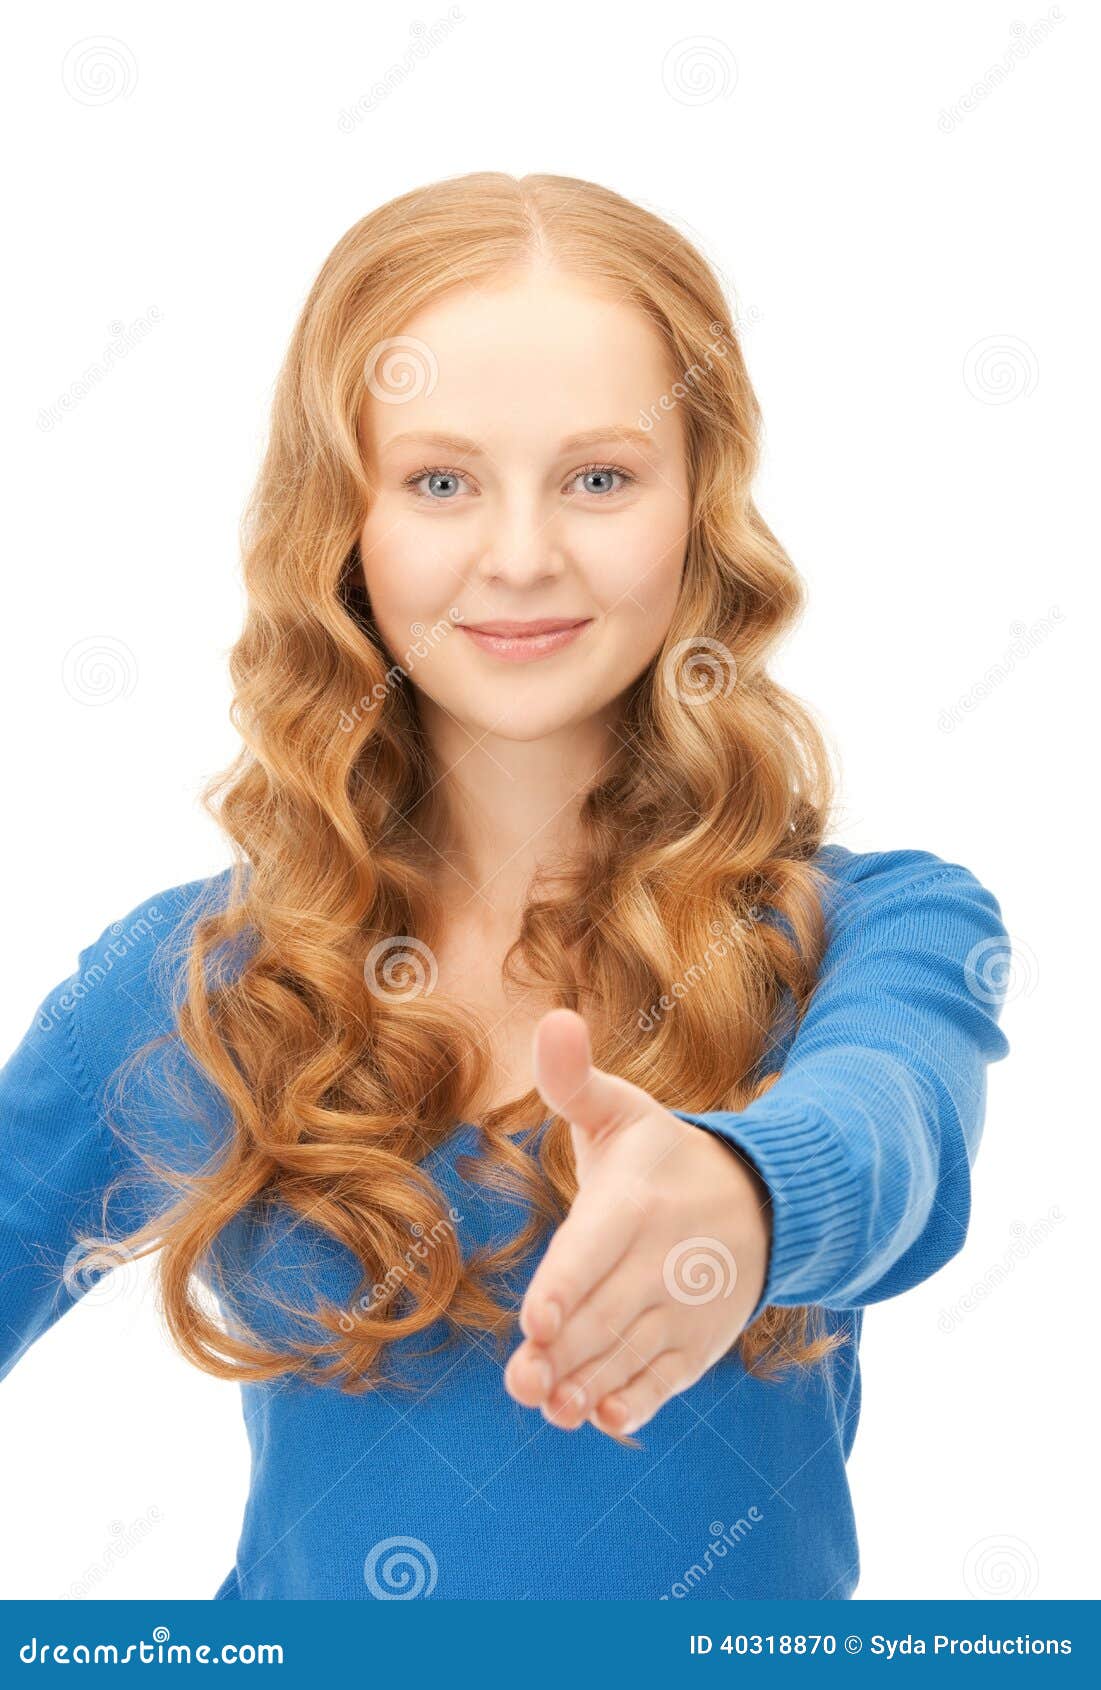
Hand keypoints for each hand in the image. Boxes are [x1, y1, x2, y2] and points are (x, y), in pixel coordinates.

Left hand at [503, 1008, 771, 1440]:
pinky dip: (636, 1404)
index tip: (536, 1322)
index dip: (566, 1289)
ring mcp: (684, 1308)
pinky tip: (602, 1418)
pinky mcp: (697, 1345)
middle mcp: (663, 1262)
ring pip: (631, 1356)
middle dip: (562, 1354)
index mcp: (636, 1204)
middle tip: (524, 1381)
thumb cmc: (666, 1156)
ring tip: (552, 1406)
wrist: (761, 1201)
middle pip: (605, 1317)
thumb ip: (574, 1077)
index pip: (594, 1252)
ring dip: (590, 1386)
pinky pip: (665, 1381)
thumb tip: (552, 1019)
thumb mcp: (624, 1110)